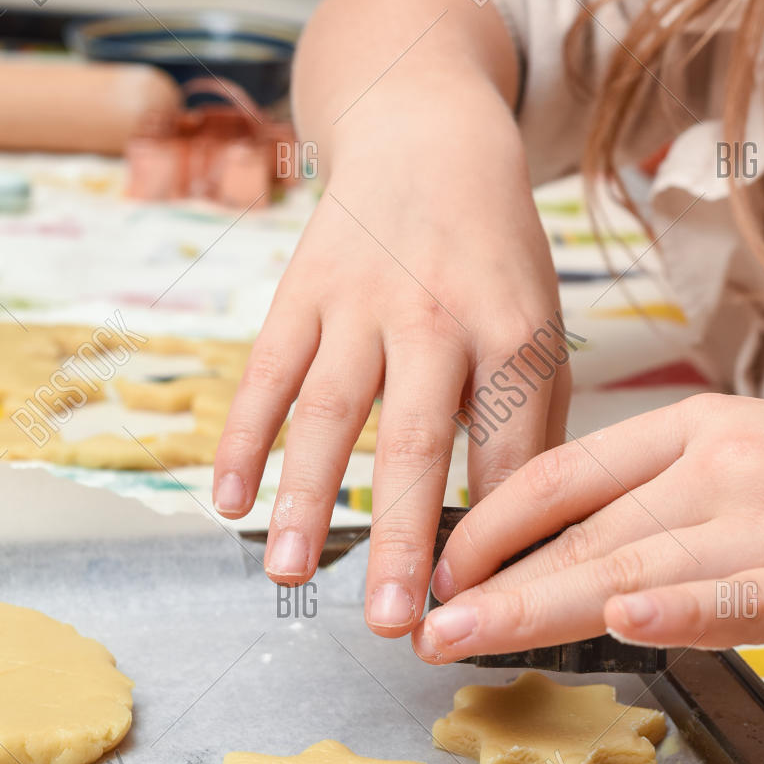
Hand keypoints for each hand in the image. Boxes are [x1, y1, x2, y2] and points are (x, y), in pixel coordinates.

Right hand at [212, 90, 570, 637]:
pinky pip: (266, 372)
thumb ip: (529, 420)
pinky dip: (241, 437)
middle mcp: (438, 316)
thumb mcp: (538, 322)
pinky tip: (226, 501)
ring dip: (306, 498)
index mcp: (514, 330)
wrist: (428, 139)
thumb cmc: (494, 256)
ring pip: (328, 411)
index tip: (480, 607)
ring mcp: (362, 301)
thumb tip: (516, 538)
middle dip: (402, 537)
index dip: (495, 533)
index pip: (507, 449)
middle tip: (392, 624)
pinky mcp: (301, 290)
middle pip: (416, 440)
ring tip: (291, 577)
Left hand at [415, 393, 763, 659]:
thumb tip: (554, 549)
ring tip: (473, 635)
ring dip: (546, 605)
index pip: (567, 473)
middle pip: (587, 529)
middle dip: (496, 582)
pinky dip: (687, 608)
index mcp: (692, 430)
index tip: (442, 566)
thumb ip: (654, 497)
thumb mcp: (738, 460)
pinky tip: (628, 618)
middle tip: (425, 624)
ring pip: (641, 564)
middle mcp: (720, 465)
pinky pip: (747, 595)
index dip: (494, 521)